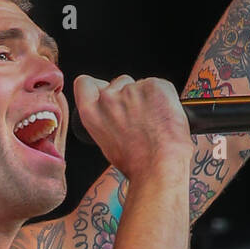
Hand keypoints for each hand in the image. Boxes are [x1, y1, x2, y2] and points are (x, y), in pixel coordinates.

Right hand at [74, 74, 192, 177]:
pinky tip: (164, 116)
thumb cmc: (136, 163)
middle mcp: (108, 98)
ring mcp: (131, 90)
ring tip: (154, 122)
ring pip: (141, 85)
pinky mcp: (153, 86)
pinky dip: (164, 97)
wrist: (159, 165)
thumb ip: (104, 120)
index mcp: (91, 113)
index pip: (85, 83)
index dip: (98, 86)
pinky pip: (160, 86)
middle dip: (129, 95)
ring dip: (148, 98)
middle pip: (118, 82)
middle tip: (140, 118)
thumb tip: (114, 113)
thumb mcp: (107, 143)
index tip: (106, 93)